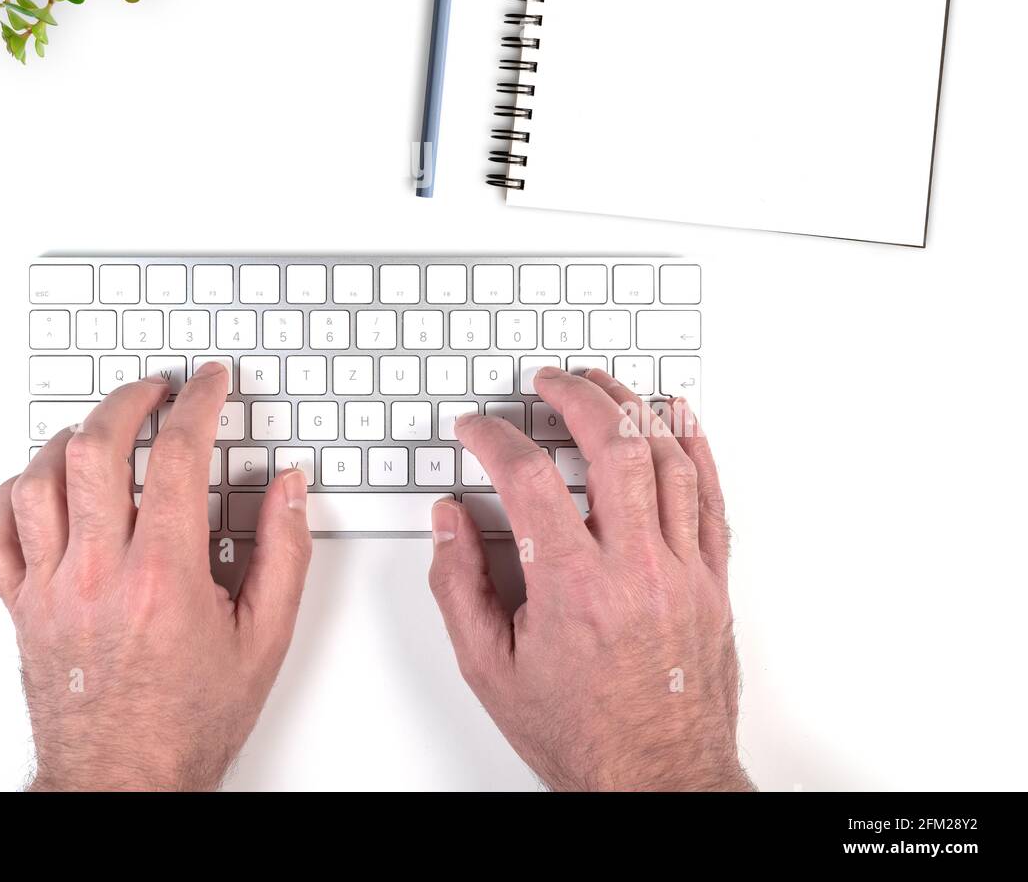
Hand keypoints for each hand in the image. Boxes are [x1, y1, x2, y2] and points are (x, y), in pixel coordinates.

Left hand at [0, 364, 311, 790]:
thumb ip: (284, 554)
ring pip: (39, 480)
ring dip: (72, 437)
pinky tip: (41, 483)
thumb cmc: (188, 721)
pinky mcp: (21, 608)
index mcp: (163, 576)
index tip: (208, 384)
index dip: (197, 403)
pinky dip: (14, 494)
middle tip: (155, 390)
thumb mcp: (264, 639)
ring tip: (103, 428)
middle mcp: (99, 574)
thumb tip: (289, 489)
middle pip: (97, 448)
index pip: (175, 455)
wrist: (123, 784)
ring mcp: (51, 589)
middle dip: (129, 400)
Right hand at [429, 367, 750, 791]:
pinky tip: (678, 419)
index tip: (477, 430)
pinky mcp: (714, 582)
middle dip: (575, 395)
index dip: (494, 438)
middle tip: (549, 381)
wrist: (659, 783)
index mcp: (572, 589)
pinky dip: (695, 448)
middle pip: (611, 445)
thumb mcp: (491, 670)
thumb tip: (450, 521)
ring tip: (603, 384)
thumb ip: (460, 587)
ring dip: (632, 407)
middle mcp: (634, 570)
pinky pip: (711, 498)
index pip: (527, 477)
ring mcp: (682, 572)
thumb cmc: (581, 735)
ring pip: (666, 460)